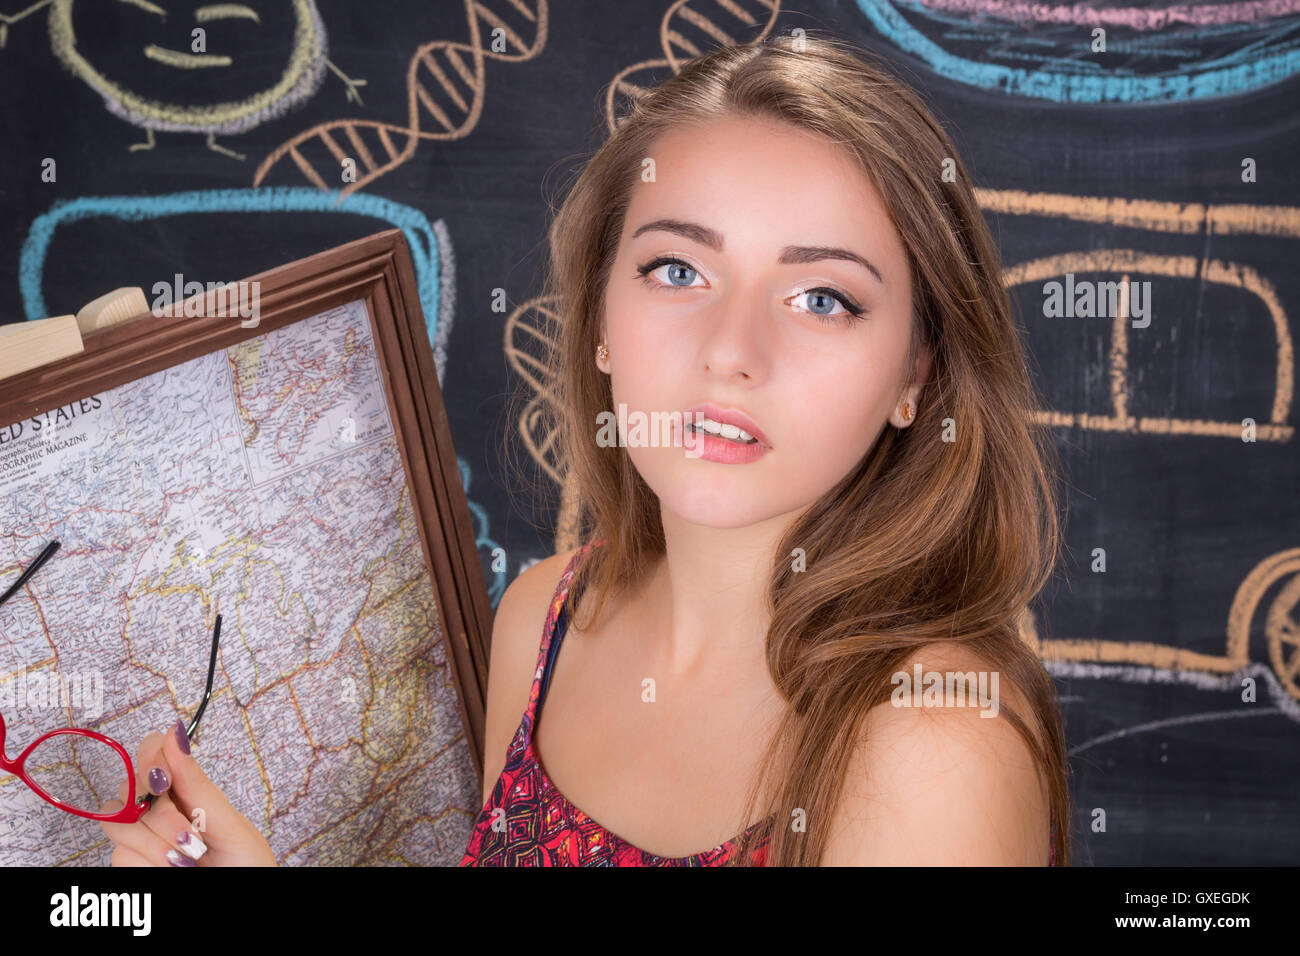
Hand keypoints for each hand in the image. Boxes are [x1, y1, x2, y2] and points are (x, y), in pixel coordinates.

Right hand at [99, 718, 276, 866]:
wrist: (245, 897)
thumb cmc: (246, 862)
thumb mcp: (227, 821)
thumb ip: (195, 783)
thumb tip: (173, 731)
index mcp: (186, 788)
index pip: (151, 751)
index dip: (150, 759)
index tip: (164, 780)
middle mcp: (158, 808)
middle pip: (128, 789)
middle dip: (161, 816)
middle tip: (192, 839)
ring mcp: (142, 837)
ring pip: (119, 824)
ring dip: (156, 845)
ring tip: (189, 862)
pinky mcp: (131, 864)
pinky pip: (121, 856)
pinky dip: (149, 865)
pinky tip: (175, 871)